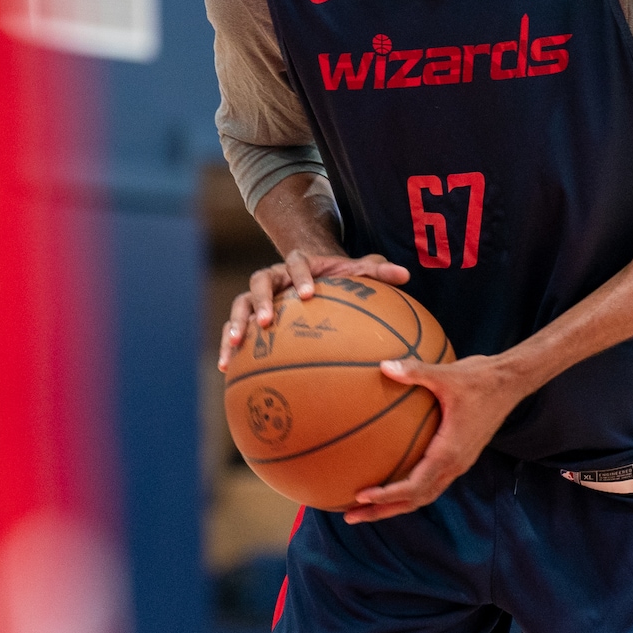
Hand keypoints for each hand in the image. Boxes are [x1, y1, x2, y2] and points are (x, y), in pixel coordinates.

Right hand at [218, 251, 409, 370]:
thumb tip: (406, 274)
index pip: (296, 263)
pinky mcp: (248, 316)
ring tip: (235, 346)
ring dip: (236, 324)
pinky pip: (234, 329)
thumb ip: (376, 271)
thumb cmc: (337, 277)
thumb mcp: (356, 271)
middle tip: (265, 321)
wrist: (313, 278)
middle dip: (261, 301)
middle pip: (259, 281)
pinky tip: (226, 369)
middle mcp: (273, 277)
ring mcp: (257, 296)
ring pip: (239, 304)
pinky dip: (228, 347)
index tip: (308, 294)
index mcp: (298, 263)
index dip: (301, 276)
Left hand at [345, 352, 523, 522]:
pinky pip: (431, 482)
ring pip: (424, 494)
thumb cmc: (481, 379)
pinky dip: (409, 490)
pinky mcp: (459, 456)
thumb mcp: (447, 375)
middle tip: (350, 515)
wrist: (511, 382)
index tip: (361, 497)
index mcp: (450, 452)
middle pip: (415, 500)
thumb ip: (415, 372)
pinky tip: (392, 479)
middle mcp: (455, 464)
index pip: (415, 486)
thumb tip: (384, 365)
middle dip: (383, 511)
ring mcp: (458, 462)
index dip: (388, 495)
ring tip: (365, 507)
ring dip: (395, 505)